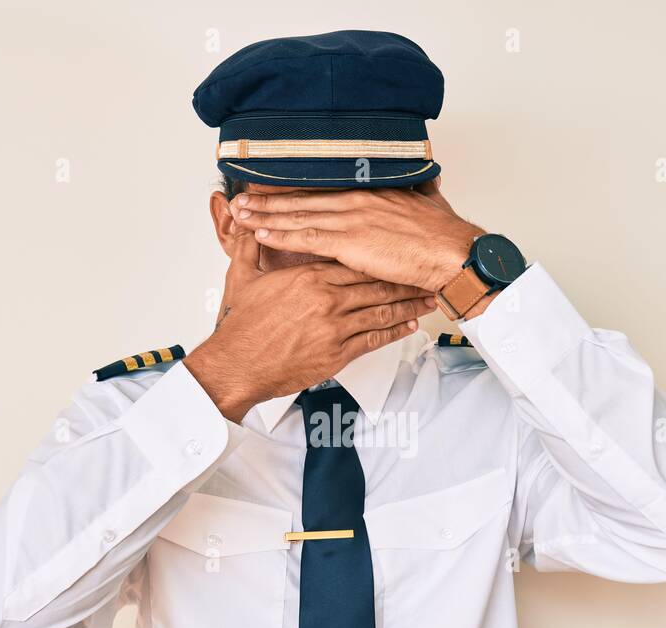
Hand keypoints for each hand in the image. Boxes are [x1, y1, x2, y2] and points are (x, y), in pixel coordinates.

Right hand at [183, 230, 433, 422]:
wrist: (237, 364)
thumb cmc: (240, 326)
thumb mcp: (241, 277)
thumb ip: (247, 247)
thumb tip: (243, 224)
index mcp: (309, 276)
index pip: (353, 259)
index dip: (379, 256)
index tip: (397, 251)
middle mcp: (327, 299)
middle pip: (375, 283)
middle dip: (404, 278)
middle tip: (424, 272)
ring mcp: (335, 327)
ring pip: (381, 310)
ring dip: (408, 304)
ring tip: (428, 298)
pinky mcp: (337, 354)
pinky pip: (375, 339)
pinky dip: (395, 331)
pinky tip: (409, 325)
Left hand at [231, 180, 483, 291]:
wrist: (452, 254)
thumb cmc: (443, 237)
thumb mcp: (428, 206)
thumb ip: (418, 196)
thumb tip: (425, 186)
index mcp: (371, 194)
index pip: (323, 191)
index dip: (295, 191)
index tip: (273, 190)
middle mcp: (355, 201)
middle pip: (302, 198)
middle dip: (268, 200)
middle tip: (241, 199)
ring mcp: (350, 219)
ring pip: (296, 214)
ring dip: (264, 214)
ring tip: (239, 214)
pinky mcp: (348, 241)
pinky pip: (305, 236)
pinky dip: (279, 233)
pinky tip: (259, 233)